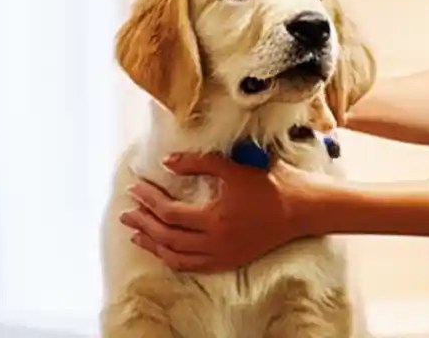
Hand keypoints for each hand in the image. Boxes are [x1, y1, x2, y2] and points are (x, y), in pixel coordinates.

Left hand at [120, 152, 317, 272]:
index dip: (149, 200)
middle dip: (144, 223)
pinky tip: (163, 250)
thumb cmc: (271, 184)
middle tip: (127, 210)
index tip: (135, 188)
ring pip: (176, 256)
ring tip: (136, 232)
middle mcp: (215, 242)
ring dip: (153, 244)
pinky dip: (173, 259)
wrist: (301, 209)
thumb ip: (198, 164)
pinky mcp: (229, 261)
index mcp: (215, 218)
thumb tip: (167, 162)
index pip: (170, 212)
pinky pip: (193, 266)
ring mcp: (222, 255)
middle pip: (167, 237)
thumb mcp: (233, 167)